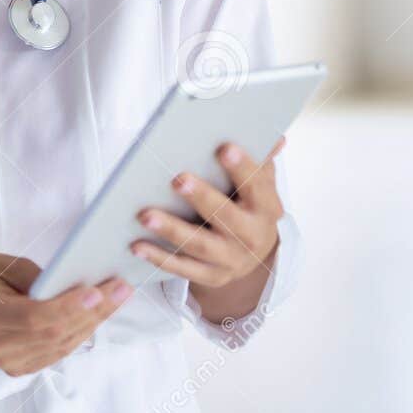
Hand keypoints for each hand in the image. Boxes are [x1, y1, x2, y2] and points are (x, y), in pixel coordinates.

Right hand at [0, 253, 128, 378]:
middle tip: (119, 288)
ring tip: (115, 298)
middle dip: (92, 312)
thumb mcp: (2, 262)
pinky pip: (58, 353)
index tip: (96, 290)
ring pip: (61, 346)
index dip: (67, 307)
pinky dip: (80, 333)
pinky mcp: (18, 369)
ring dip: (93, 322)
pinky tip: (96, 314)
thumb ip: (37, 276)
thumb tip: (76, 284)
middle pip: (53, 334)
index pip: (33, 318)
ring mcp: (5, 362)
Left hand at [129, 136, 284, 289]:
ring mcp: (232, 259)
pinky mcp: (212, 276)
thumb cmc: (249, 206)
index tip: (224, 148)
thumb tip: (275, 136)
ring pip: (200, 245)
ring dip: (172, 230)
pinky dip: (160, 258)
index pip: (256, 185)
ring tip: (145, 215)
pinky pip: (184, 269)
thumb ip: (261, 161)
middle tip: (178, 180)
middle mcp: (252, 235)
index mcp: (266, 208)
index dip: (242, 168)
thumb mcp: (260, 185)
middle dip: (202, 198)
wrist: (254, 253)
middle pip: (226, 216)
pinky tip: (137, 246)